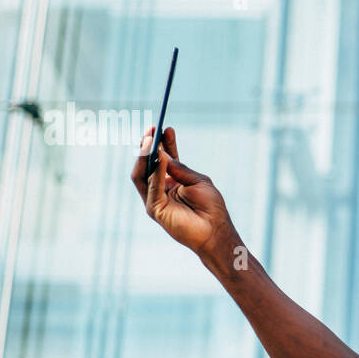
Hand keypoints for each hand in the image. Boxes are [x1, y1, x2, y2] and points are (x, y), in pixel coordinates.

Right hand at [130, 126, 235, 261]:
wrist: (216, 230)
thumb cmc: (211, 207)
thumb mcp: (197, 180)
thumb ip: (179, 168)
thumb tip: (162, 153)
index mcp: (173, 181)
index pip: (163, 159)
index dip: (163, 143)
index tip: (163, 127)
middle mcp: (160, 189)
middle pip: (148, 165)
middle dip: (149, 146)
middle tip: (152, 130)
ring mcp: (155, 199)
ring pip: (142, 175)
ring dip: (146, 156)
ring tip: (150, 139)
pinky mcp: (154, 209)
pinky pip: (151, 187)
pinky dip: (155, 172)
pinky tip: (160, 158)